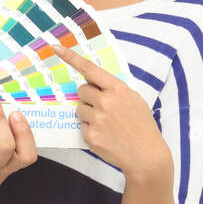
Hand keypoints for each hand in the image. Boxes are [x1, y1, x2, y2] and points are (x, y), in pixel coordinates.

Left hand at [47, 43, 171, 179]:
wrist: (146, 155)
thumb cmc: (142, 126)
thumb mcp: (134, 100)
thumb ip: (115, 90)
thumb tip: (96, 84)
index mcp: (118, 89)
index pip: (90, 69)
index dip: (71, 57)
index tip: (56, 48)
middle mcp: (105, 101)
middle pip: (82, 90)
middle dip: (89, 97)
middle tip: (104, 109)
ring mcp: (97, 119)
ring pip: (80, 109)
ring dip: (89, 115)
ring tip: (107, 125)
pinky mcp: (90, 135)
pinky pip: (82, 126)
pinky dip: (90, 131)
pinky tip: (106, 137)